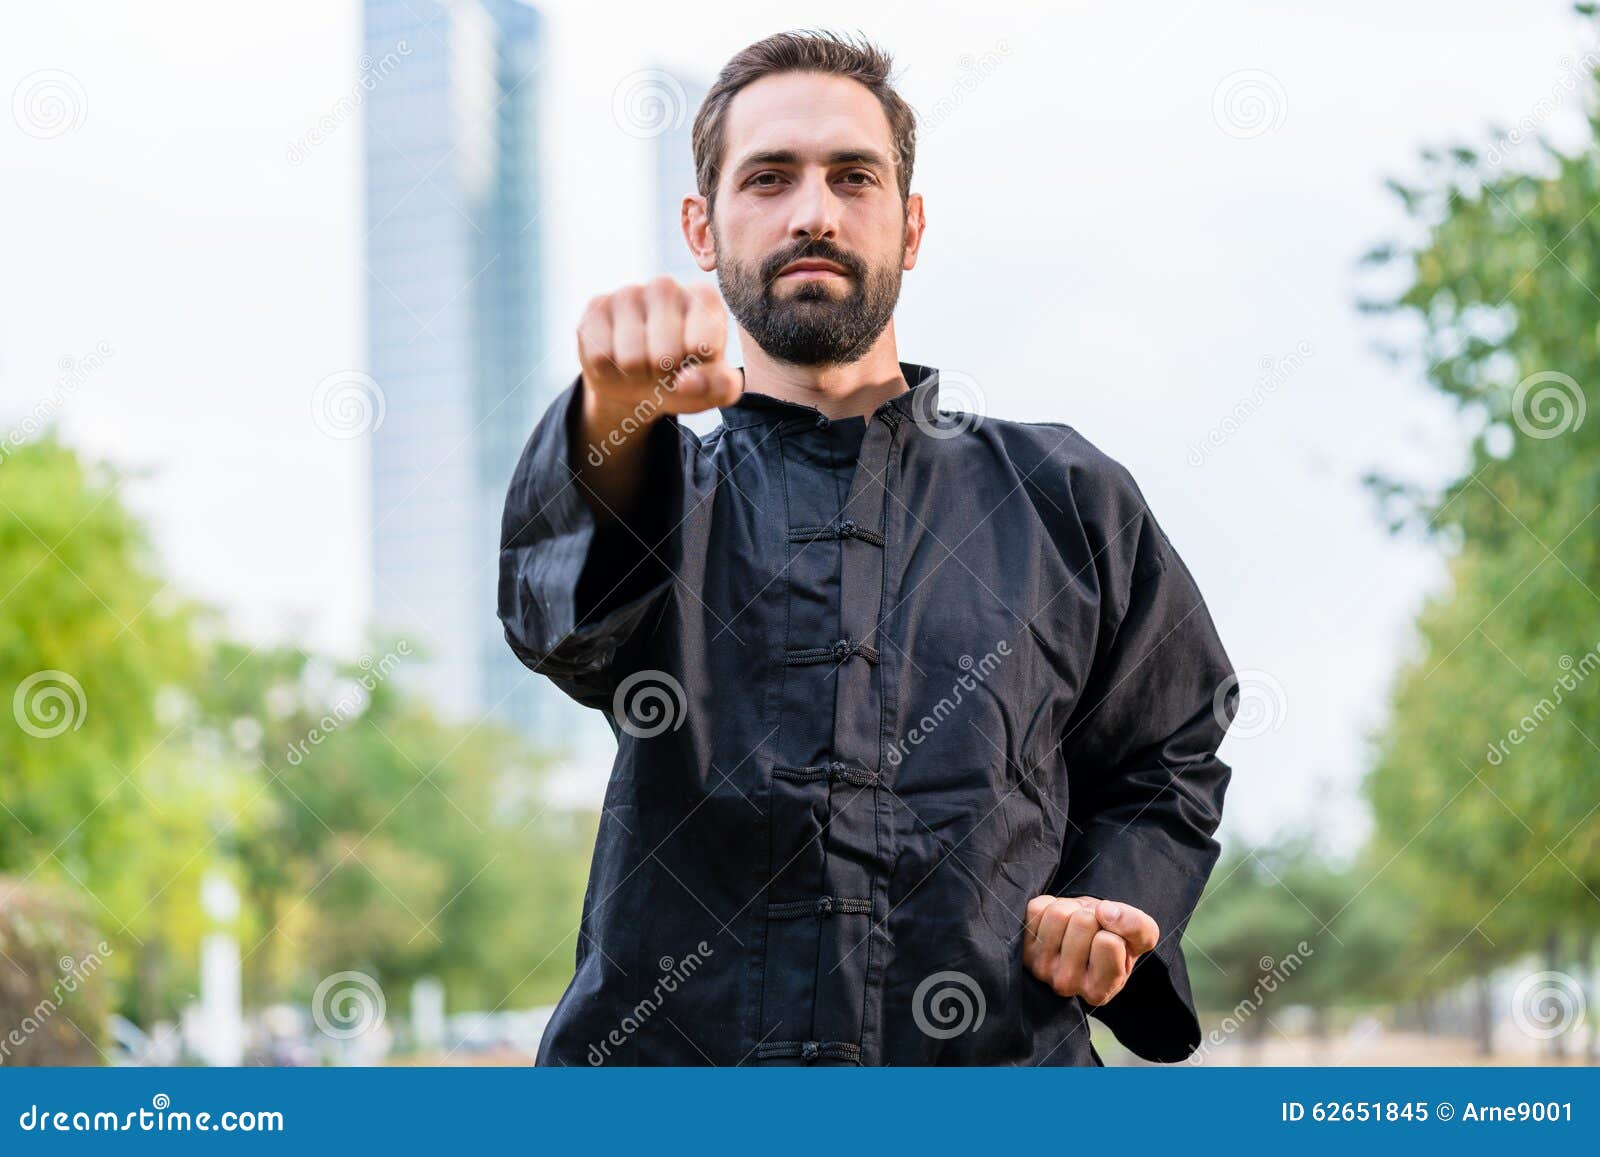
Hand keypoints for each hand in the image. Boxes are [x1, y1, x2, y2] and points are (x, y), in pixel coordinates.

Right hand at [577, 277, 742, 427]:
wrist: (640, 381)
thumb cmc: (686, 378)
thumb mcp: (715, 389)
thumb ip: (721, 386)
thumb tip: (687, 382)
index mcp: (704, 298)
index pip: (704, 347)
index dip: (698, 372)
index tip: (695, 364)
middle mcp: (666, 286)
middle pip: (664, 355)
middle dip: (663, 375)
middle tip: (663, 369)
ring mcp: (627, 292)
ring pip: (630, 357)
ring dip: (636, 374)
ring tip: (642, 365)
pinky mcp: (595, 307)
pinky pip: (600, 355)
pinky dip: (609, 370)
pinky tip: (617, 358)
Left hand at [1021, 895, 1158, 1006]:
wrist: (1086, 938)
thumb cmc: (1114, 941)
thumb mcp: (1139, 938)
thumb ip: (1136, 927)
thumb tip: (1105, 912)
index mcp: (1100, 991)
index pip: (1108, 942)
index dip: (1115, 928)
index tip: (1111, 937)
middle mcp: (1066, 984)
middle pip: (1083, 922)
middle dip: (1092, 915)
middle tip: (1092, 929)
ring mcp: (1040, 967)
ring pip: (1058, 913)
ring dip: (1071, 908)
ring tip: (1074, 925)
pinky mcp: (1022, 946)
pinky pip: (1037, 908)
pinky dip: (1050, 905)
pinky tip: (1056, 925)